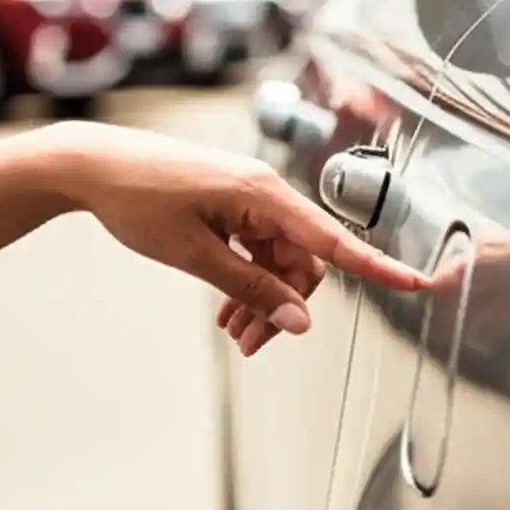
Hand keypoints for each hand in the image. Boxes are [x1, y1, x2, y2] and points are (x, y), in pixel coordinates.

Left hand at [54, 123, 428, 355]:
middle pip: (302, 261)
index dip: (377, 269)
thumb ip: (249, 288)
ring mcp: (245, 197)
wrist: (91, 164)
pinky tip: (224, 310)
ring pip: (276, 259)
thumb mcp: (194, 254)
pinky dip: (244, 280)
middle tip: (247, 345)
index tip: (418, 284)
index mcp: (262, 195)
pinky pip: (254, 248)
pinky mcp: (228, 203)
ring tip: (231, 333)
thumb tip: (298, 322)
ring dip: (261, 298)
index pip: (333, 241)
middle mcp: (263, 192)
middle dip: (283, 305)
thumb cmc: (137, 199)